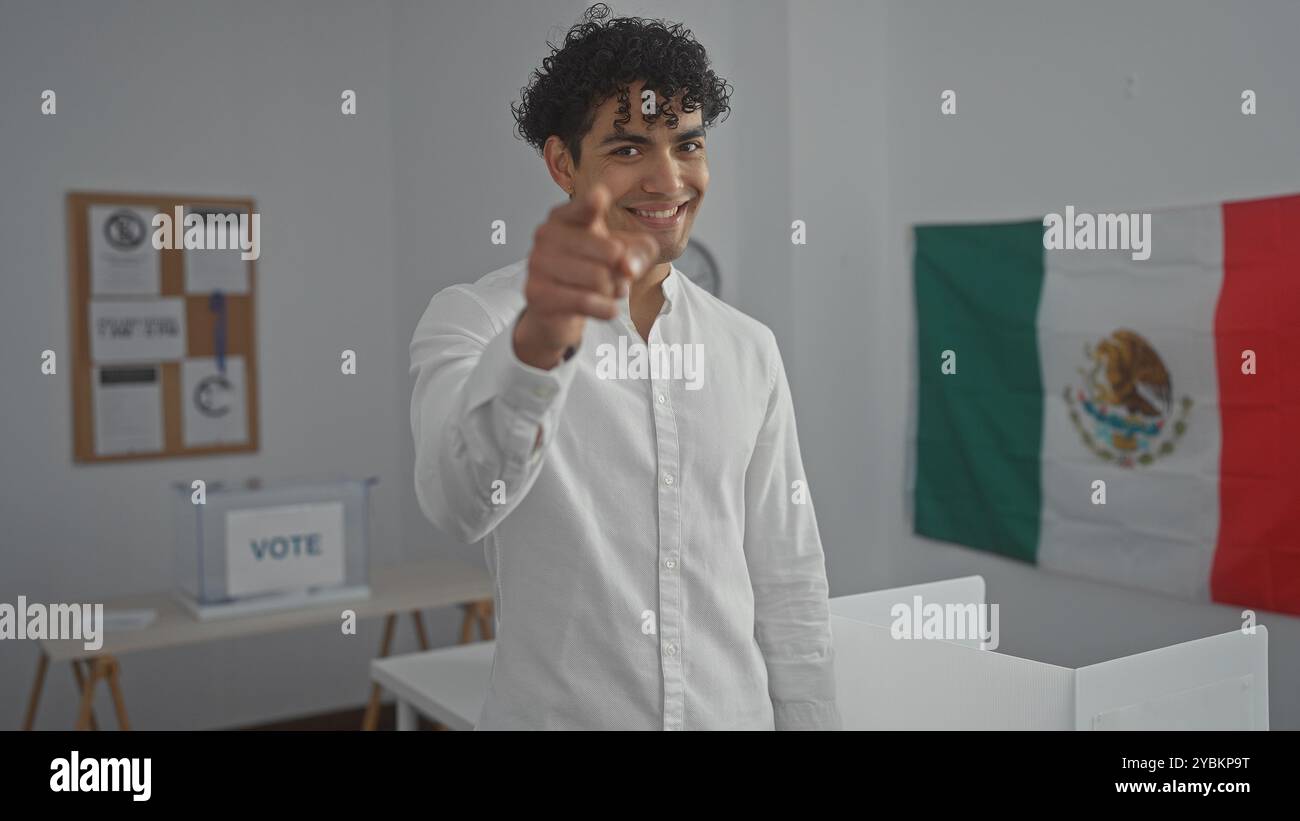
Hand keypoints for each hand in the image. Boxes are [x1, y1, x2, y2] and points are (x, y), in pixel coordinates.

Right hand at [514, 184, 657, 368]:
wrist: (558, 308)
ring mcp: (538, 262)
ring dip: (613, 291)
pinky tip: (609, 309)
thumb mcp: (626, 253)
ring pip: (599, 279)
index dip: (594, 203)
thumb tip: (627, 267)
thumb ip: (640, 251)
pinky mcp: (536, 292)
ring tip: (607, 291)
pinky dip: (605, 309)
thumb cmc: (592, 269)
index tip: (601, 195)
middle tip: (616, 276)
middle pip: (611, 252)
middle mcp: (547, 233)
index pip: (586, 206)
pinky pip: (584, 301)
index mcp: (567, 215)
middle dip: (622, 271)